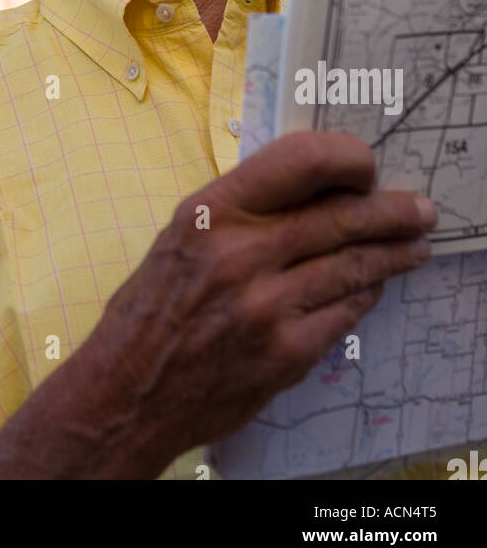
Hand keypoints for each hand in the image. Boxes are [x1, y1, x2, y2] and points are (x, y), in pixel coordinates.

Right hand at [88, 130, 434, 467]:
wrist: (130, 388)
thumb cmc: (153, 307)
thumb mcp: (185, 233)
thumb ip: (244, 208)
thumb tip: (314, 188)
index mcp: (212, 211)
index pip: (300, 160)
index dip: (346, 158)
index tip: (363, 168)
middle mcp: (240, 253)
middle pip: (342, 216)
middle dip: (392, 211)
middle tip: (418, 210)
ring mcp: (266, 306)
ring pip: (353, 267)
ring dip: (392, 254)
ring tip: (414, 247)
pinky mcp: (284, 353)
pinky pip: (343, 313)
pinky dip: (363, 295)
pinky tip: (371, 286)